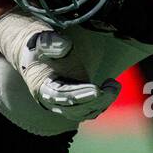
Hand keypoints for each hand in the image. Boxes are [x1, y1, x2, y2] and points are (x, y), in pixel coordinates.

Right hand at [0, 11, 120, 121]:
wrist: (38, 53)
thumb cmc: (40, 47)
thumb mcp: (42, 41)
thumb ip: (51, 43)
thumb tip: (65, 45)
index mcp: (41, 87)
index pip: (60, 96)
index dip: (79, 95)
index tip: (97, 90)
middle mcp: (52, 101)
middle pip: (75, 109)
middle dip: (96, 100)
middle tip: (112, 87)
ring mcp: (65, 104)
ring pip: (85, 112)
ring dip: (102, 102)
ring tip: (114, 84)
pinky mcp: (76, 102)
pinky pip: (90, 109)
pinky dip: (103, 102)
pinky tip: (111, 86)